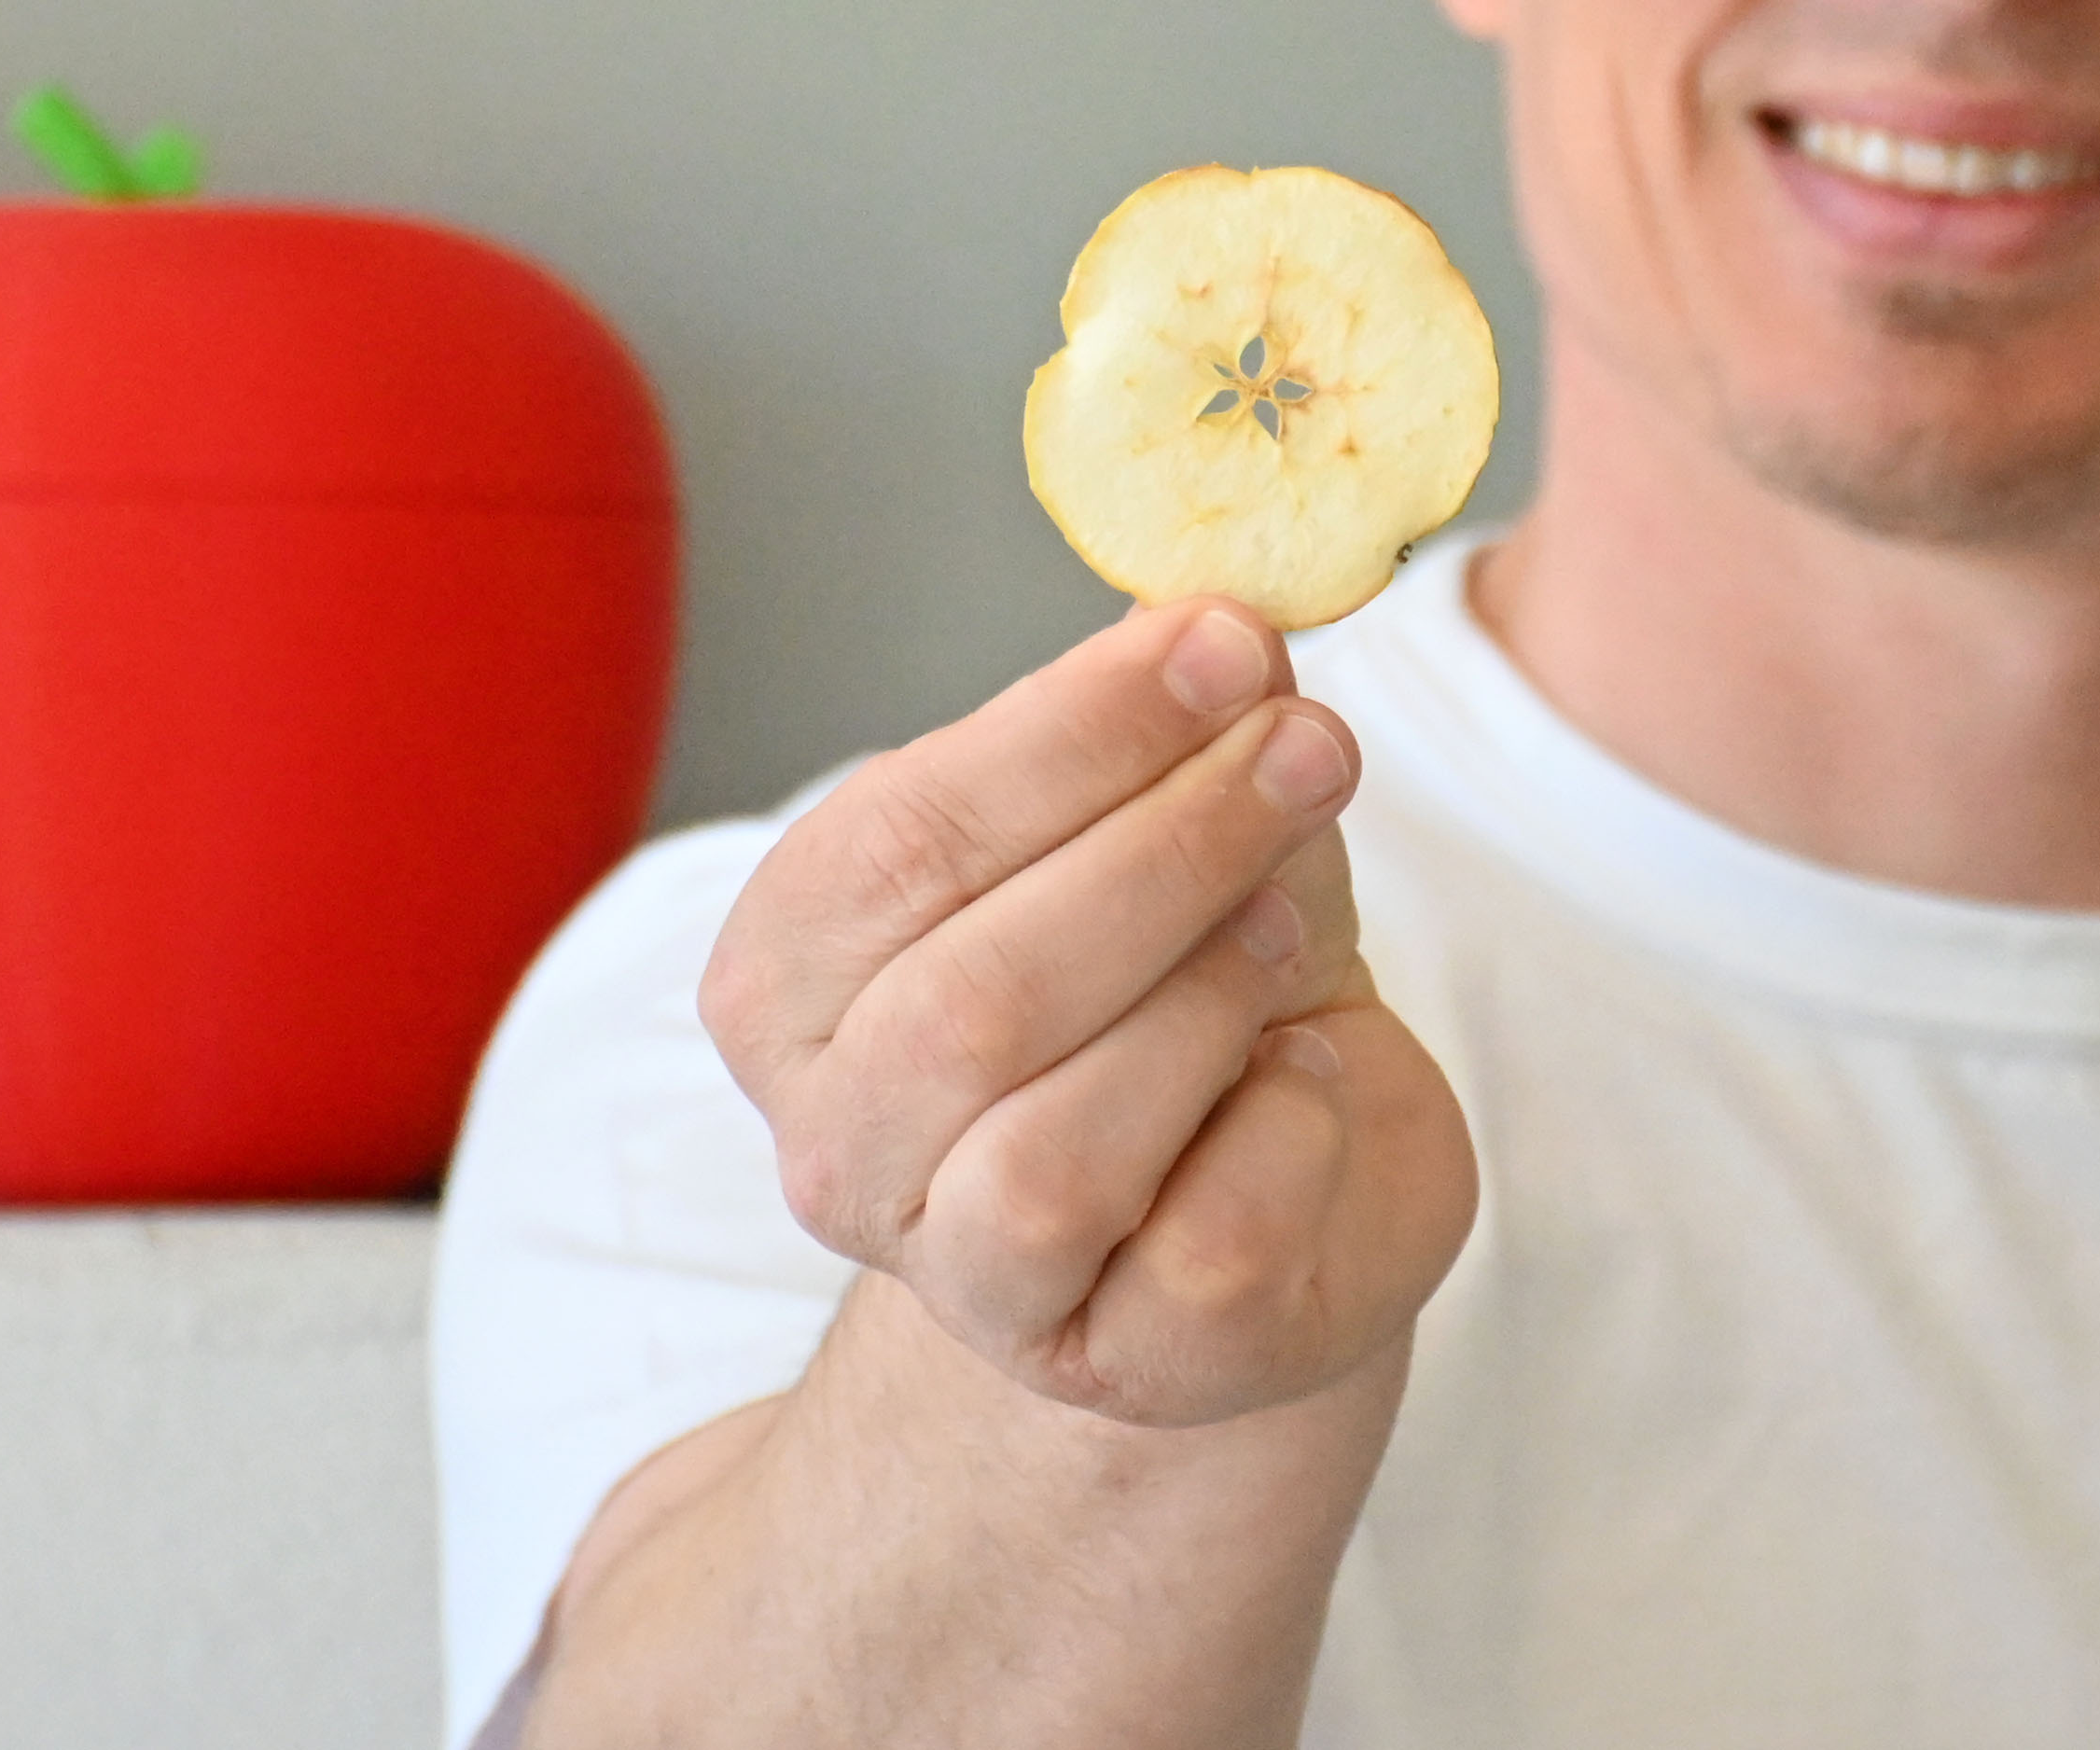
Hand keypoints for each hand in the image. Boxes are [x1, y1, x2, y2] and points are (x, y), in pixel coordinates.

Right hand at [701, 597, 1475, 1427]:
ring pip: (1057, 1153)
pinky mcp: (1110, 1359)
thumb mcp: (1148, 824)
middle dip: (1165, 852)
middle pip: (974, 1001)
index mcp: (790, 984)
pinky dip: (1289, 1121)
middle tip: (1309, 751)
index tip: (1224, 642)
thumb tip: (1230, 628)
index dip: (1070, 738)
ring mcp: (960, 1280)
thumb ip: (1160, 734)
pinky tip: (1304, 1070)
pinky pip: (1206, 1235)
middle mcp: (833, 1148)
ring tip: (1291, 927)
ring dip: (1209, 1000)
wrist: (1263, 1173)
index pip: (895, 846)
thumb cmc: (1172, 977)